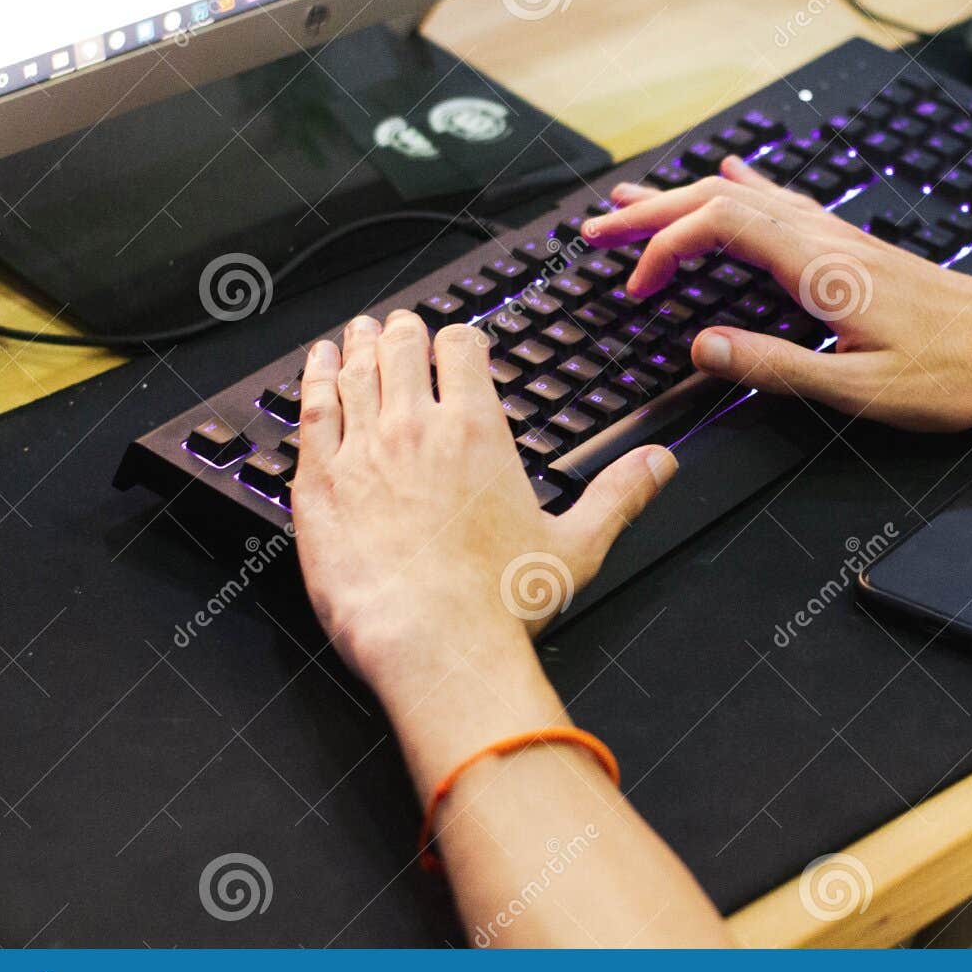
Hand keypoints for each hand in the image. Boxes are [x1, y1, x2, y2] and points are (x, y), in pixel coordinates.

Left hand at [291, 313, 676, 697]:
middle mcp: (416, 427)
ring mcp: (362, 450)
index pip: (462, 349)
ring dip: (359, 343)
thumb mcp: (576, 546)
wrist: (434, 645)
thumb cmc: (499, 605)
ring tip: (360, 330)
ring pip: (355, 370)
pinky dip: (314, 378)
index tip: (457, 342)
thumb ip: (619, 494)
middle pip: (402, 349)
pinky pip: (313, 411)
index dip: (459, 337)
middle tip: (401, 326)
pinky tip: (316, 365)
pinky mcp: (320, 484)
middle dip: (405, 331)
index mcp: (476, 431)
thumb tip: (659, 462)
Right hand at [581, 156, 971, 430]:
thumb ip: (775, 367)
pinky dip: (741, 189)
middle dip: (650, 210)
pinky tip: (732, 176)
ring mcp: (840, 237)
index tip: (633, 288)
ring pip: (746, 195)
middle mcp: (825, 238)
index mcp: (819, 268)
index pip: (717, 225)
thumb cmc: (955, 373)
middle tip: (595, 228)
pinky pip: (783, 201)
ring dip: (684, 198)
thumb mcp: (859, 389)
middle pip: (720, 199)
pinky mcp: (853, 247)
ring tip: (634, 203)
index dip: (662, 248)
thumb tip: (700, 345)